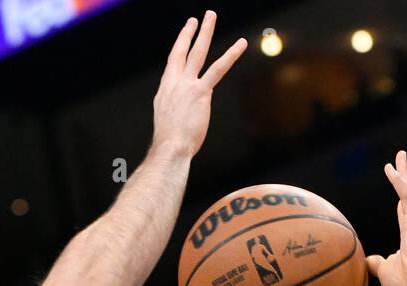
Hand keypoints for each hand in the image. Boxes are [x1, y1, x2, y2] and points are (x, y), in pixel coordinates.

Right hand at [151, 12, 246, 158]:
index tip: (184, 36)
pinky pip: (218, 68)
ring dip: (205, 32)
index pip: (173, 64)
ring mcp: (187, 86)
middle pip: (182, 52)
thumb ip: (176, 111)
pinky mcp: (201, 92)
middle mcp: (174, 83)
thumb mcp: (169, 122)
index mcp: (165, 90)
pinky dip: (231, 54)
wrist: (170, 148)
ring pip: (197, 52)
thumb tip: (181, 114)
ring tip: (210, 16)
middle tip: (195, 19)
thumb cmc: (170, 143)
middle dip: (189, 33)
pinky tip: (241, 44)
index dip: (179, 48)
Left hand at [366, 150, 406, 285]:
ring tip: (403, 155)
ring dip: (406, 172)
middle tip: (405, 158)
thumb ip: (378, 263)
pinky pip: (406, 196)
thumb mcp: (385, 270)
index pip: (405, 207)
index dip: (403, 192)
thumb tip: (368, 260)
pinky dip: (399, 182)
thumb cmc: (406, 284)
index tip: (401, 179)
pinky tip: (391, 169)